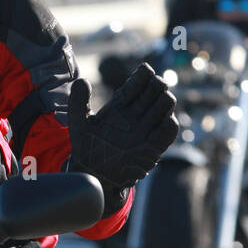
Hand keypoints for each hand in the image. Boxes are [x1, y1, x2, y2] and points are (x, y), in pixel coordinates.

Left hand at [67, 63, 177, 188]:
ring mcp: (148, 127)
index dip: (144, 74)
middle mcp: (138, 112)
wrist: (94, 173)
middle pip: (157, 87)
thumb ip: (77, 102)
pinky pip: (170, 129)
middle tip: (151, 89)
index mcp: (122, 102)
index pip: (140, 79)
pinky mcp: (155, 144)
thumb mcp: (79, 123)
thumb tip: (81, 81)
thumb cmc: (86, 147)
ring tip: (154, 107)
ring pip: (167, 103)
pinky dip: (168, 125)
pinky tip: (157, 128)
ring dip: (165, 101)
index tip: (141, 75)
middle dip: (158, 84)